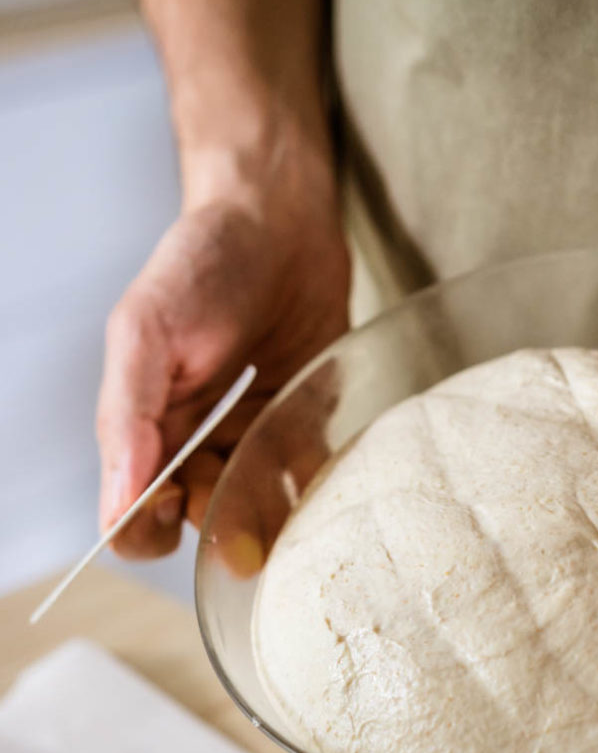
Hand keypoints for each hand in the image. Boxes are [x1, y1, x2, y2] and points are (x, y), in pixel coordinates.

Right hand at [96, 149, 349, 559]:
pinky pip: (310, 474)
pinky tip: (324, 465)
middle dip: (222, 526)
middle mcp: (199, 444)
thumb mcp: (146, 329)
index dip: (151, 530)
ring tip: (287, 478)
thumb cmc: (203, 264)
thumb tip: (118, 503)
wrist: (281, 222)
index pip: (136, 519)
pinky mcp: (306, 421)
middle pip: (204, 524)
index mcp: (148, 431)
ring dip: (274, 514)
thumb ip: (127, 415)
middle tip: (246, 495)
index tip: (178, 505)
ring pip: (260, 509)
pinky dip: (317, 482)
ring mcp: (254, 437)